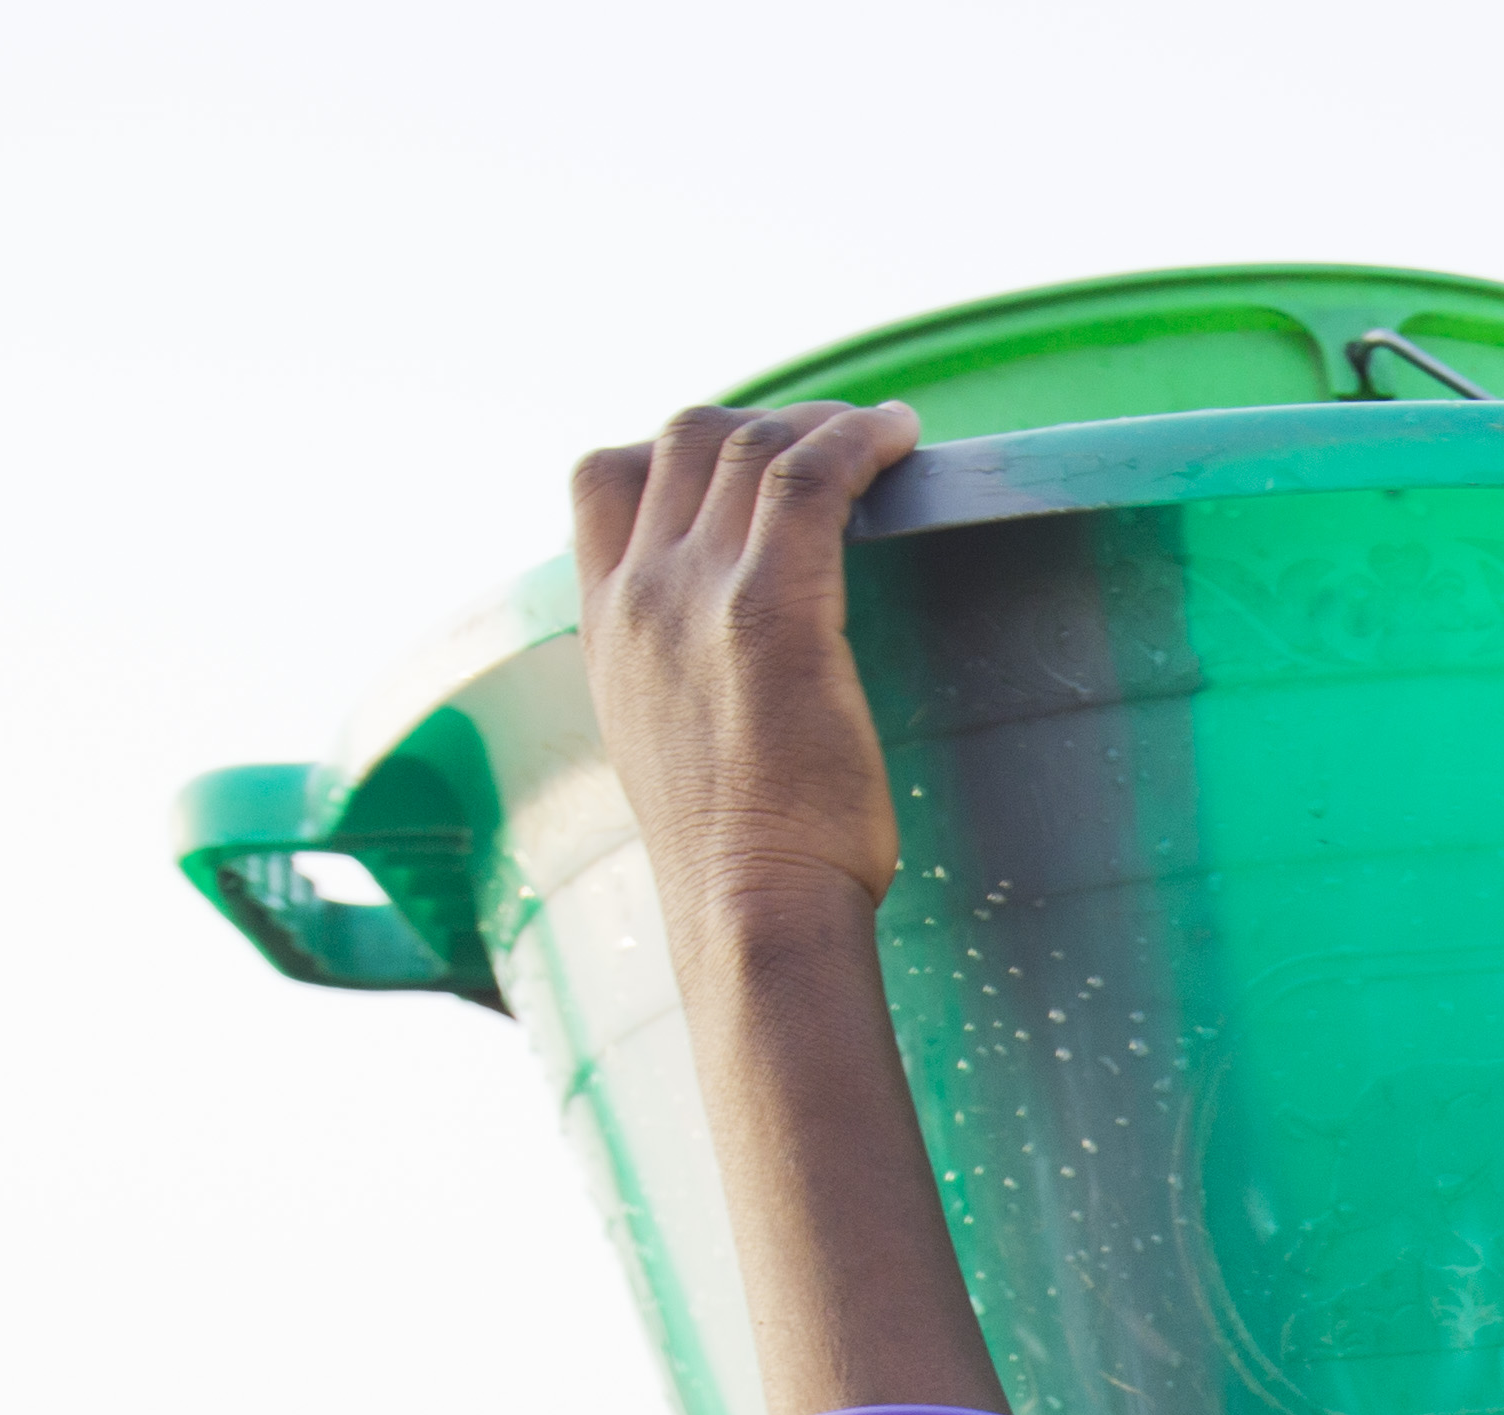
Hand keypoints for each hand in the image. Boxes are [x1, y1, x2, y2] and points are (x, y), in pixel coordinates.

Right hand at [567, 403, 926, 927]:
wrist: (748, 906)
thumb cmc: (740, 858)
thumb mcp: (673, 751)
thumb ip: (681, 685)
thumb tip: (727, 674)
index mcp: (605, 628)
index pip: (602, 481)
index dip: (677, 446)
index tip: (746, 459)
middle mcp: (637, 595)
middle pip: (679, 441)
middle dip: (760, 420)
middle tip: (832, 441)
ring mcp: (694, 594)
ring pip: (745, 446)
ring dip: (820, 424)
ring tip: (879, 435)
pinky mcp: (770, 608)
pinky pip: (808, 479)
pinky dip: (856, 441)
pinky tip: (901, 438)